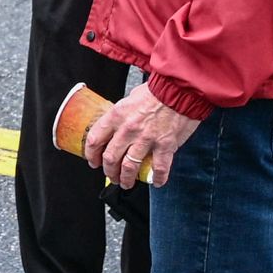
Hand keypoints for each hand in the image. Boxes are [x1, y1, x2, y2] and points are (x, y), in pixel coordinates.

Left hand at [82, 81, 200, 188]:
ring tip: (126, 183)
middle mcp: (128, 129)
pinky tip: (156, 182)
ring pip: (129, 167)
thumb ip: (122, 115)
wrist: (181, 89)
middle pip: (110, 158)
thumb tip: (117, 126)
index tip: (93, 161)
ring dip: (126, 179)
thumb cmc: (157, 90)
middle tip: (111, 175)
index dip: (91, 154)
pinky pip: (159, 168)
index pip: (95, 140)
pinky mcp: (165, 145)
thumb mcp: (130, 99)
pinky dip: (157, 178)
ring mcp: (146, 139)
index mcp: (117, 116)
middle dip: (108, 171)